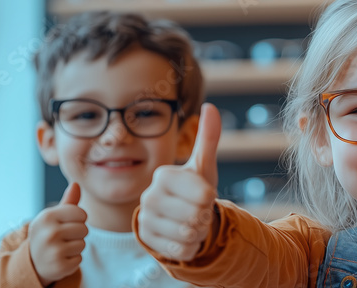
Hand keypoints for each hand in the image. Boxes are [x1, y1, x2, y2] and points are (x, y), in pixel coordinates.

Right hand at [30, 182, 87, 286]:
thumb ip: (68, 202)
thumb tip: (77, 184)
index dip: (78, 219)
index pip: (81, 213)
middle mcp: (48, 233)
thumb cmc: (48, 233)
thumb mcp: (54, 217)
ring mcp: (53, 251)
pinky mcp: (59, 267)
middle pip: (84, 229)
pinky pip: (80, 259)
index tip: (67, 223)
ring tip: (61, 248)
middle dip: (77, 234)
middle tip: (63, 238)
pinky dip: (73, 260)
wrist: (33, 261)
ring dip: (76, 247)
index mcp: (47, 216)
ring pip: (83, 244)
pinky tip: (61, 258)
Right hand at [138, 103, 220, 260]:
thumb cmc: (194, 189)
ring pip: (188, 234)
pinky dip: (190, 247)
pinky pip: (182, 250)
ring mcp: (145, 220)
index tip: (204, 194)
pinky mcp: (146, 241)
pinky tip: (183, 237)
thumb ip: (208, 137)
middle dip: (204, 217)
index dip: (211, 198)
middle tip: (197, 211)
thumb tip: (210, 106)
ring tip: (191, 222)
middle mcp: (149, 196)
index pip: (204, 194)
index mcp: (163, 175)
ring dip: (198, 232)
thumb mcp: (204, 165)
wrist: (179, 216)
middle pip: (196, 216)